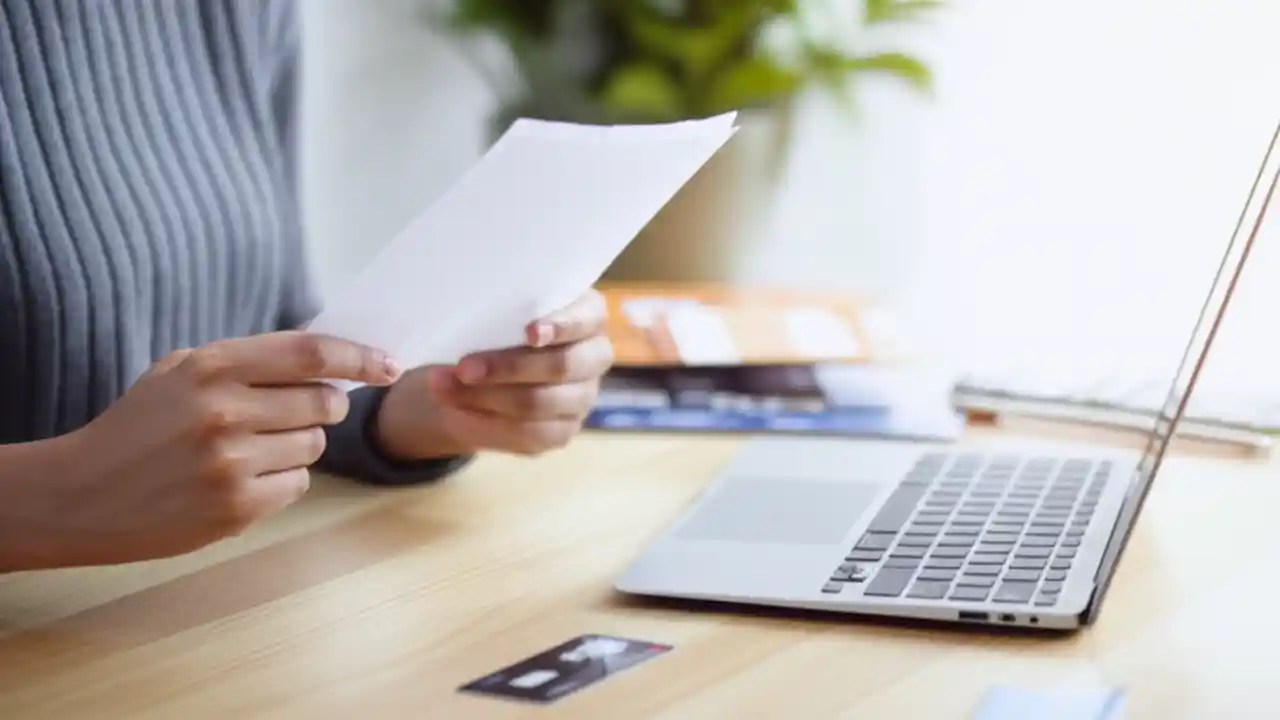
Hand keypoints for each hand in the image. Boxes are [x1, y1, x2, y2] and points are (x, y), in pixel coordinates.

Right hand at [0, 332, 398, 569]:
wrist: (83, 493)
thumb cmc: (141, 426)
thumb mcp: (182, 372)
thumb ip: (249, 363)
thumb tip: (328, 361)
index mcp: (212, 367)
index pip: (311, 353)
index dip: (359, 357)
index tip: (387, 364)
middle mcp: (224, 412)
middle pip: (324, 402)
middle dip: (326, 405)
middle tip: (301, 411)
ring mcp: (231, 463)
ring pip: (314, 446)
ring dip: (298, 444)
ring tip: (252, 447)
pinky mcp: (236, 506)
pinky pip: (297, 484)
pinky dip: (282, 480)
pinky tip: (242, 478)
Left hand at [375, 291, 612, 458]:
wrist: (480, 374)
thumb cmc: (493, 326)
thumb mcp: (495, 309)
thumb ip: (496, 309)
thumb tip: (463, 312)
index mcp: (588, 315)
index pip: (588, 317)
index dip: (561, 325)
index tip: (527, 331)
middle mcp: (594, 356)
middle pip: (561, 366)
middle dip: (508, 367)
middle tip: (463, 367)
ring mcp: (582, 398)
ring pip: (537, 404)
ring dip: (484, 397)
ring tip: (442, 386)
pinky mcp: (562, 432)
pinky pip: (525, 435)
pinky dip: (484, 423)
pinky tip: (454, 411)